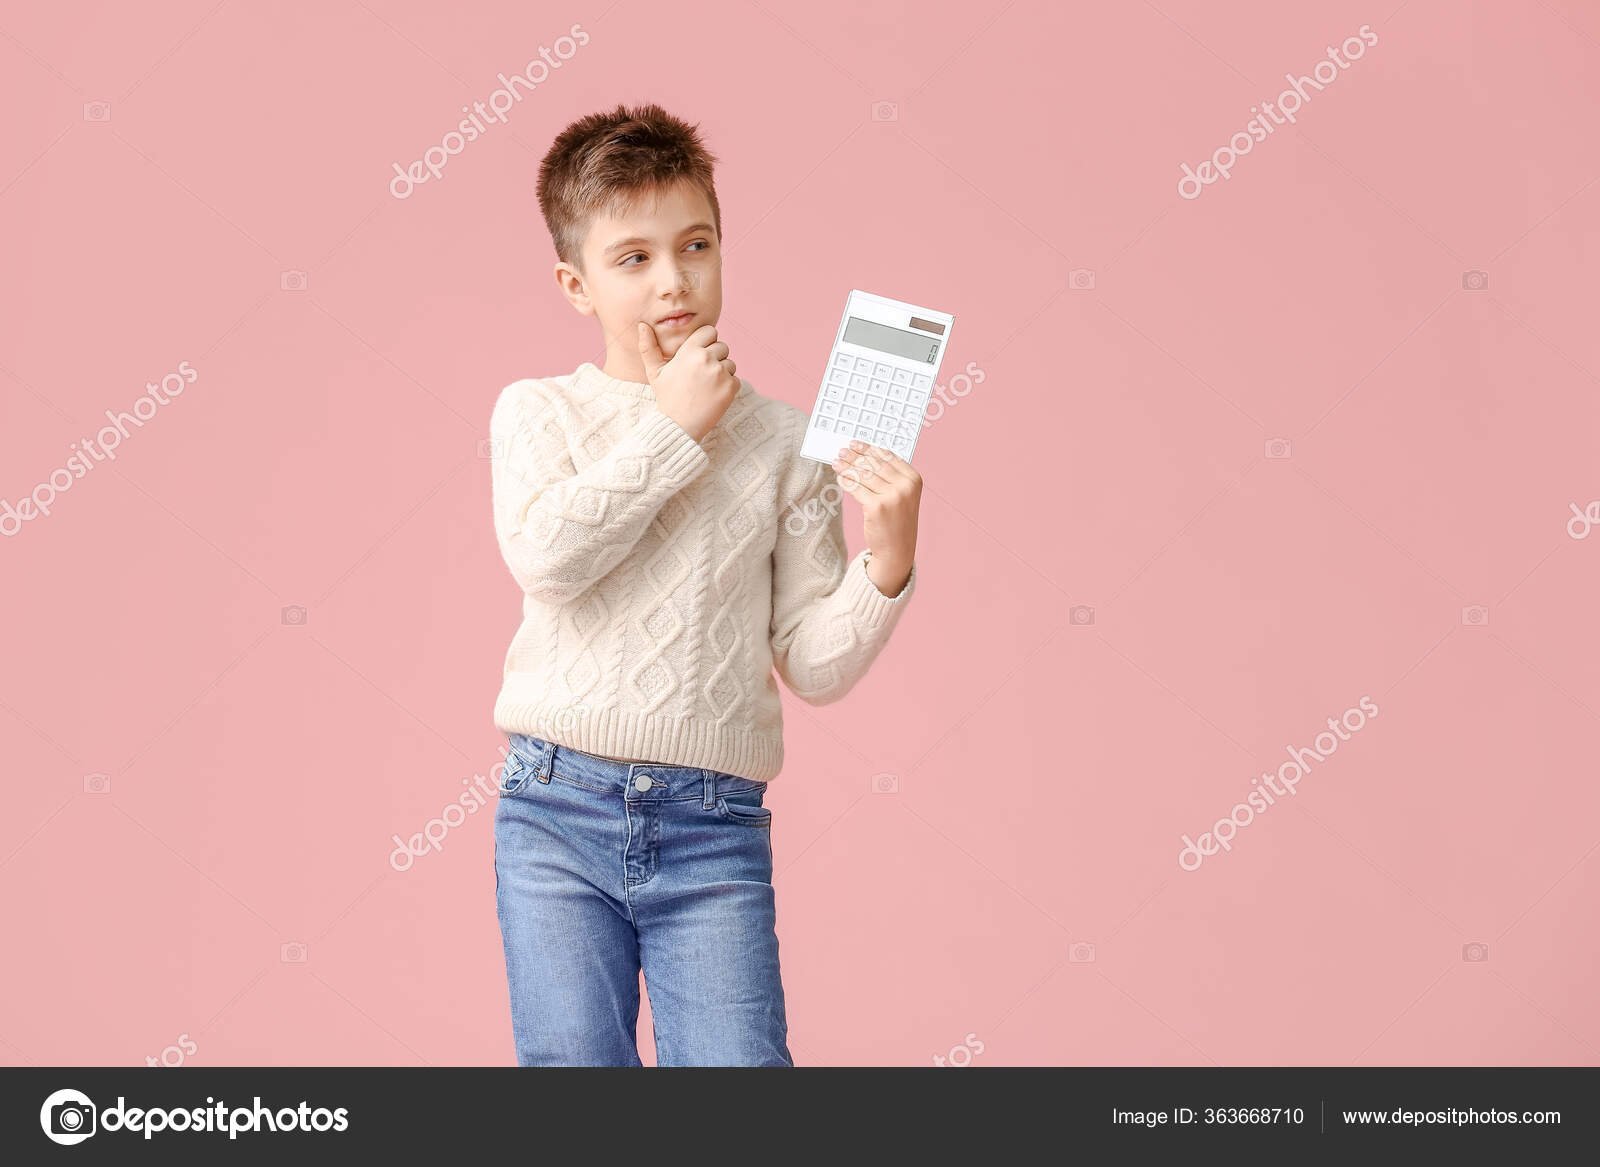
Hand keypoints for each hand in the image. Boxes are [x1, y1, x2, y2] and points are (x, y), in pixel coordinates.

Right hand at [637, 321, 738, 443]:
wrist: (679, 425)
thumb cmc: (667, 397)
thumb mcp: (654, 372)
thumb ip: (648, 347)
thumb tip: (642, 325)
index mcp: (690, 351)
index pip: (710, 331)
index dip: (706, 342)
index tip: (700, 355)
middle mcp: (706, 358)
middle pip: (722, 346)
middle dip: (715, 358)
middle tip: (701, 376)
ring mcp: (720, 373)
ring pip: (730, 363)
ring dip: (722, 373)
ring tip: (706, 387)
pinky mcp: (730, 387)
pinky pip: (736, 379)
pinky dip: (728, 387)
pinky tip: (713, 396)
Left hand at [832, 440, 919, 594]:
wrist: (897, 550)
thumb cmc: (897, 521)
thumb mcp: (902, 496)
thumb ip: (890, 476)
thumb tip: (865, 457)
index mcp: (914, 479)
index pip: (888, 457)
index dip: (870, 448)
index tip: (856, 444)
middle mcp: (905, 486)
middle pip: (874, 464)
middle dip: (855, 456)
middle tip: (842, 451)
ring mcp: (891, 497)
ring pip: (864, 475)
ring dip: (847, 466)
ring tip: (837, 462)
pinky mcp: (876, 507)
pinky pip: (856, 488)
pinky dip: (846, 481)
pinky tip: (840, 477)